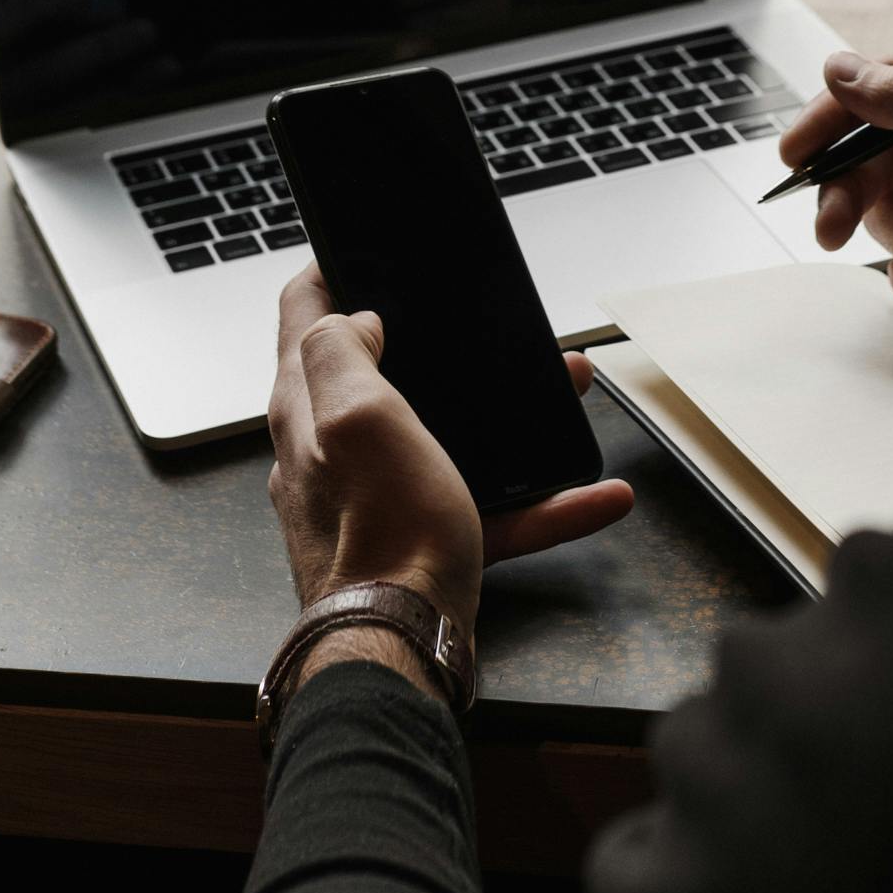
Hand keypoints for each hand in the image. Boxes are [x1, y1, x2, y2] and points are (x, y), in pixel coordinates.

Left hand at [266, 263, 632, 655]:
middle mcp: (331, 453)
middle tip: (479, 322)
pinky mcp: (420, 545)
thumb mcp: (357, 416)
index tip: (360, 246)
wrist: (403, 646)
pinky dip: (543, 501)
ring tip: (565, 391)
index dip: (328, 270)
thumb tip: (354, 319)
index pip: (298, 315)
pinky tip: (594, 495)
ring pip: (449, 439)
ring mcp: (377, 501)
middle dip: (436, 345)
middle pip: (380, 375)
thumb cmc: (379, 534)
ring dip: (507, 416)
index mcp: (307, 408)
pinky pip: (492, 510)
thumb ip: (340, 351)